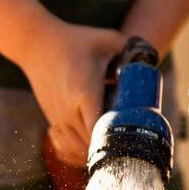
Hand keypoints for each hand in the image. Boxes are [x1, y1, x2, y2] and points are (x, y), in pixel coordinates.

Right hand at [19, 20, 125, 167]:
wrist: (36, 44)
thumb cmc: (73, 41)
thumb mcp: (105, 39)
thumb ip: (130, 47)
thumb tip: (152, 57)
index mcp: (85, 93)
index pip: (100, 130)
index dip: (115, 139)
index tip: (130, 137)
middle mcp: (69, 111)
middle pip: (90, 144)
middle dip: (109, 146)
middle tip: (128, 142)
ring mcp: (58, 117)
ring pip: (76, 148)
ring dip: (93, 150)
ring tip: (110, 145)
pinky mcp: (52, 119)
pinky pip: (65, 145)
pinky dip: (77, 149)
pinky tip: (88, 145)